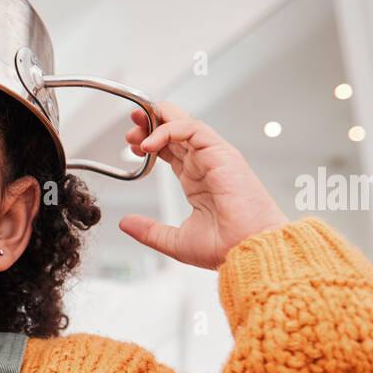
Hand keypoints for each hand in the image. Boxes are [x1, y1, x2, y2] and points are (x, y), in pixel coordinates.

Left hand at [120, 101, 288, 268]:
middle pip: (176, 133)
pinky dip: (168, 130)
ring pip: (184, 125)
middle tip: (131, 127)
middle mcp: (206, 165)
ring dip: (157, 121)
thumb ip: (149, 231)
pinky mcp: (222, 153)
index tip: (131, 146)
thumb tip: (125, 223)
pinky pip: (193, 129)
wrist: (247, 251)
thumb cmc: (224, 248)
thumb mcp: (175, 241)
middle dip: (150, 124)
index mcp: (198, 181)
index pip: (172, 150)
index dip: (150, 143)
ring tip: (136, 126)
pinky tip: (149, 144)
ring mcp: (215, 157)